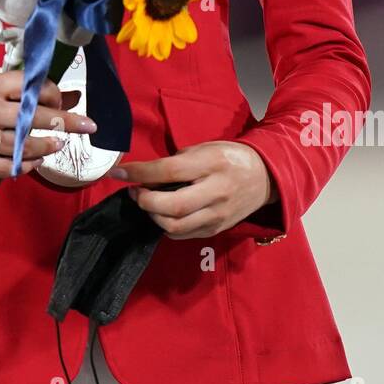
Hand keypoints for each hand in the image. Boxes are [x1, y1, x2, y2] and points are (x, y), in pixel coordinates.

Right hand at [0, 71, 92, 178]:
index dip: (52, 94)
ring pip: (20, 145)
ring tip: (58, 145)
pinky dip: (24, 166)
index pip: (28, 86)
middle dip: (66, 121)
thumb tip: (64, 95)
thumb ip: (16, 92)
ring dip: (46, 146)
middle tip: (88, 126)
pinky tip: (34, 162)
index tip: (63, 101)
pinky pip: (3, 168)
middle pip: (32, 117)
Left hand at [110, 140, 276, 239]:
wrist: (265, 177)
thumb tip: (146, 176)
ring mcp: (217, 215)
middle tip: (135, 191)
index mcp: (211, 164)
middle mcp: (215, 192)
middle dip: (144, 201)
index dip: (138, 173)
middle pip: (171, 206)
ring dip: (153, 216)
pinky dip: (166, 226)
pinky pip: (183, 235)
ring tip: (148, 203)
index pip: (168, 171)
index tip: (118, 173)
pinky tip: (163, 214)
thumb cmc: (229, 157)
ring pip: (175, 227)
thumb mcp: (204, 149)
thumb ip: (176, 162)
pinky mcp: (216, 230)